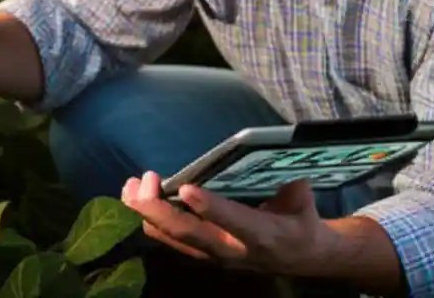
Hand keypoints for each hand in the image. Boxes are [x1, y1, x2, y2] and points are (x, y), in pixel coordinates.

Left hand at [121, 171, 336, 276]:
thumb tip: (289, 175)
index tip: (186, 188)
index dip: (209, 207)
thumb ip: (294, 190)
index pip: (233, 221)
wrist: (302, 258)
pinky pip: (169, 240)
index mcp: (262, 234)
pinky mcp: (202, 254)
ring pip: (172, 238)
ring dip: (146, 213)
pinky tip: (135, 198)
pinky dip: (149, 220)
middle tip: (144, 180)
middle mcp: (232, 249)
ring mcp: (213, 255)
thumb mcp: (304, 202)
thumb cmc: (301, 222)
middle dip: (159, 209)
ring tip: (130, 186)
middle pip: (188, 233)